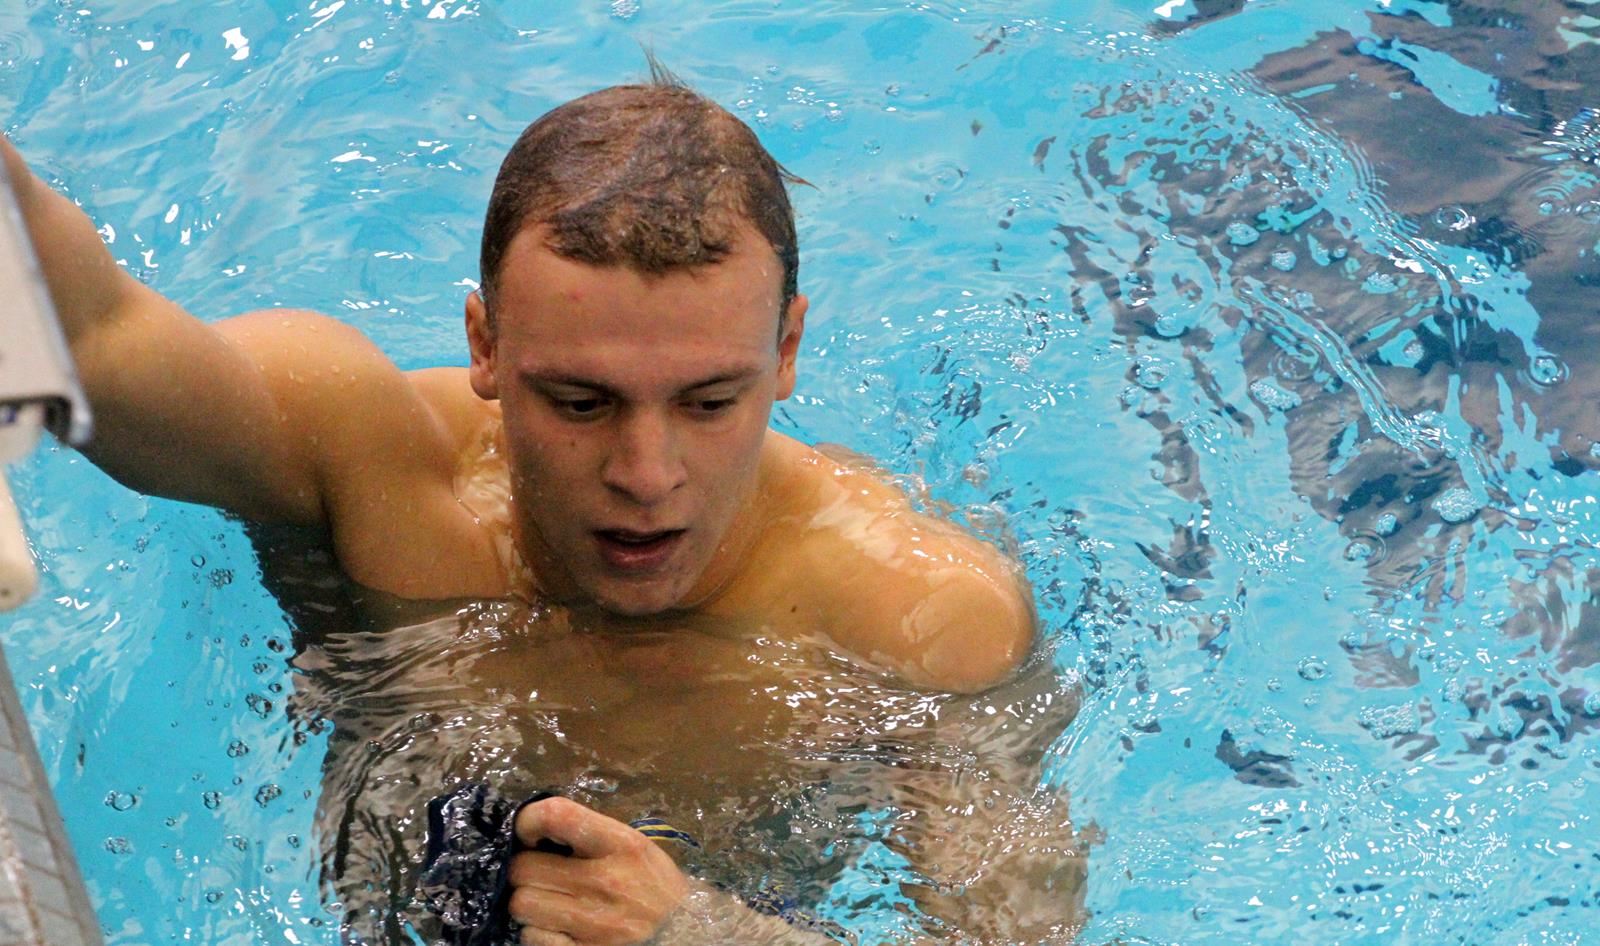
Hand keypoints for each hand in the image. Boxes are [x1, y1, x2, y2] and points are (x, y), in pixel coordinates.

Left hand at [508, 796, 691, 945]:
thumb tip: (536, 830)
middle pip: (525, 868)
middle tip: (542, 874)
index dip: (528, 821)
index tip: (528, 833)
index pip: (556, 815)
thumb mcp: (634, 846)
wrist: (685, 932)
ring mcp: (594, 922)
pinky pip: (532, 938)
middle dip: (526, 869)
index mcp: (621, 844)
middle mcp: (606, 881)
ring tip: (551, 901)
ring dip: (530, 901)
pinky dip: (537, 932)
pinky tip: (556, 926)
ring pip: (522, 904)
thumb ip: (590, 834)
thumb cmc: (654, 884)